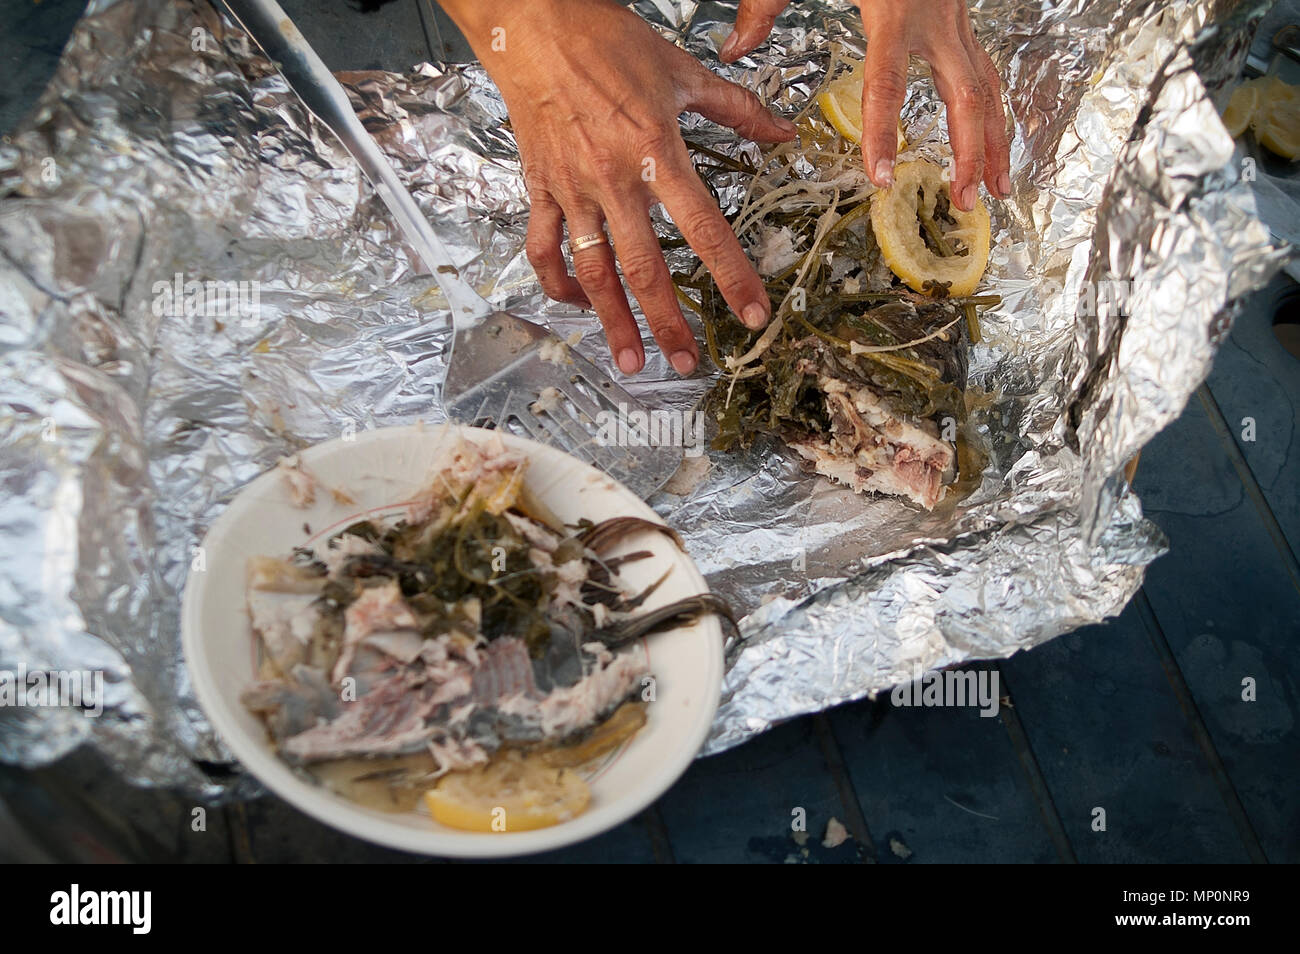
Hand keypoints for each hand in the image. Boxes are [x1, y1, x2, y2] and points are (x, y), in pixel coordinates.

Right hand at [438, 0, 797, 374]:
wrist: (534, 23)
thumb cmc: (605, 40)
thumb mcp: (681, 70)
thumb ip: (737, 107)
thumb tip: (781, 127)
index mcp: (655, 152)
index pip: (704, 228)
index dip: (731, 276)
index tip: (750, 312)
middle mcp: (612, 179)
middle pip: (644, 268)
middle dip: (668, 323)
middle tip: (687, 362)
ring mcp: (573, 189)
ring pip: (592, 271)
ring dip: (612, 322)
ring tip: (631, 361)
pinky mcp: (542, 188)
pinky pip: (544, 248)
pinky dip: (558, 283)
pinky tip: (577, 304)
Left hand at [721, 0, 1010, 209]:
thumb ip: (765, 4)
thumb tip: (734, 47)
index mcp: (894, 9)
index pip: (888, 84)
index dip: (885, 134)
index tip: (881, 175)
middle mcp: (935, 16)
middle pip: (962, 96)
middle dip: (968, 151)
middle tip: (964, 199)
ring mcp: (956, 17)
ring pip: (987, 86)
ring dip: (994, 140)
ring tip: (996, 188)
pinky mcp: (962, 18)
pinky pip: (985, 70)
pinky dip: (993, 111)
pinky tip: (994, 145)